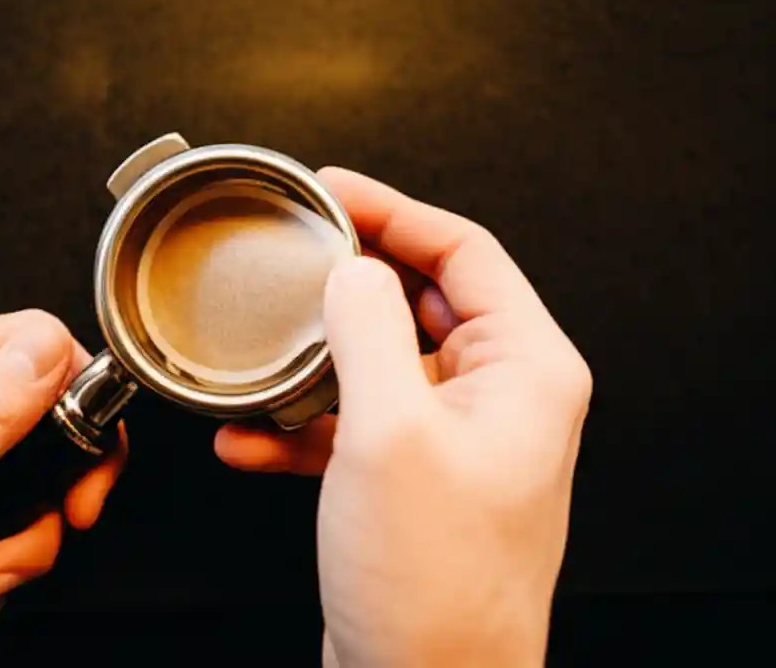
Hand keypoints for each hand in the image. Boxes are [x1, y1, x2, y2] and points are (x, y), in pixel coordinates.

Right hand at [214, 169, 591, 664]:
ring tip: (258, 365)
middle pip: (419, 299)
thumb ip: (367, 329)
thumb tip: (352, 268)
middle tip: (288, 261)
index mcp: (525, 372)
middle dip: (345, 284)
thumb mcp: (388, 434)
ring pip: (377, 364)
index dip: (393, 209)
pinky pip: (354, 427)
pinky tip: (250, 441)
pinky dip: (302, 428)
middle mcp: (499, 400)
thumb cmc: (433, 586)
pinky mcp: (413, 484)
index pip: (464, 251)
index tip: (331, 190)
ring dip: (313, 364)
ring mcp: (455, 444)